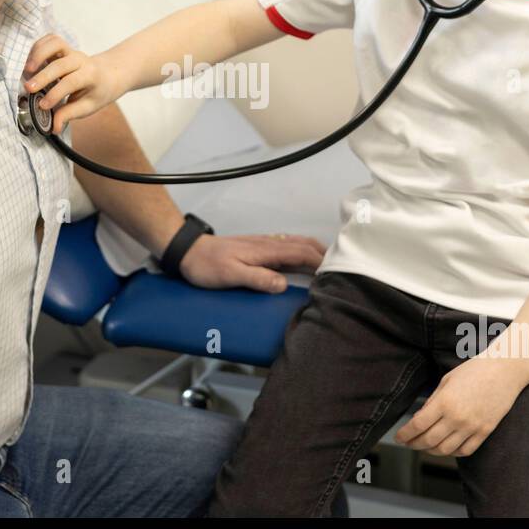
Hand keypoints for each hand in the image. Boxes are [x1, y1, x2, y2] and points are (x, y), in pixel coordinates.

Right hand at [22, 35, 127, 133]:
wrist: (109, 73)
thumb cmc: (98, 91)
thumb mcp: (89, 106)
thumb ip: (70, 114)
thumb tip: (54, 127)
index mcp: (91, 75)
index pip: (71, 82)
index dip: (56, 93)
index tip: (42, 106)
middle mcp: (81, 60)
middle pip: (60, 64)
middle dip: (43, 76)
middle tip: (28, 88)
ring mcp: (71, 50)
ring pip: (55, 43)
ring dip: (39, 54)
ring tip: (27, 70)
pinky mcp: (63, 47)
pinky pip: (49, 39)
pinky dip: (38, 47)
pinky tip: (30, 62)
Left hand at [176, 233, 326, 293]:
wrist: (189, 251)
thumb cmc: (208, 266)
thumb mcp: (231, 275)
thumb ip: (258, 279)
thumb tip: (283, 285)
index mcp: (265, 250)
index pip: (300, 253)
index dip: (319, 262)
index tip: (334, 272)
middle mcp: (268, 244)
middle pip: (302, 244)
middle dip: (322, 253)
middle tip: (339, 266)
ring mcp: (262, 244)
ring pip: (295, 243)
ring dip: (313, 250)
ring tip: (327, 262)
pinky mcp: (257, 248)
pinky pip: (285, 246)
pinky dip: (300, 250)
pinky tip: (300, 259)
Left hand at [392, 354, 528, 456]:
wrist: (504, 370)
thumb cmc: (474, 371)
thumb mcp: (446, 381)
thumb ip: (432, 402)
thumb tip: (419, 420)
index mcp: (444, 402)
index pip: (418, 425)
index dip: (405, 434)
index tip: (399, 437)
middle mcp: (457, 418)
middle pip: (428, 441)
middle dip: (414, 444)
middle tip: (409, 442)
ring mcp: (472, 427)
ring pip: (445, 450)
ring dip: (431, 450)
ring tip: (425, 446)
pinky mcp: (485, 432)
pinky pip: (465, 450)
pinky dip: (452, 452)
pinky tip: (446, 447)